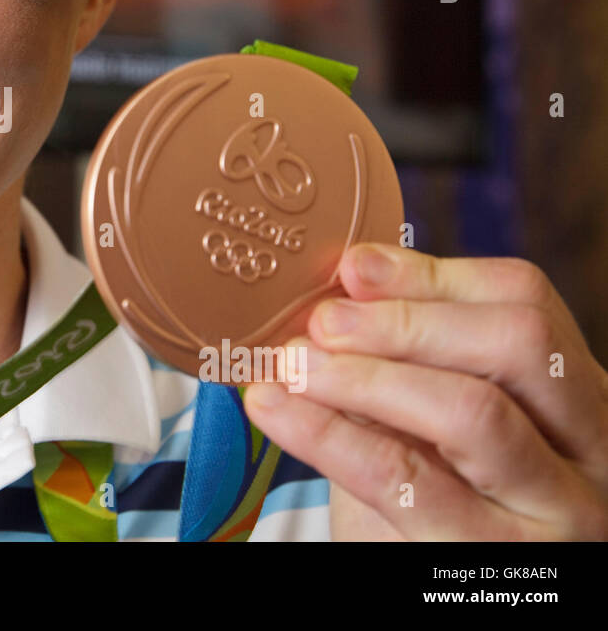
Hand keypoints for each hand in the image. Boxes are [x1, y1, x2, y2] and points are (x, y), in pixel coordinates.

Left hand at [242, 243, 607, 539]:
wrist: (433, 584)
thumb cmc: (434, 495)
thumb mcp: (431, 418)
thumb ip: (405, 352)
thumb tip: (349, 274)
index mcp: (576, 394)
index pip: (526, 301)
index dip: (432, 275)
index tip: (352, 268)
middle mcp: (591, 448)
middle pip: (516, 342)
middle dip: (405, 320)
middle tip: (322, 322)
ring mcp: (556, 509)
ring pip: (471, 410)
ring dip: (364, 376)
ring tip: (293, 364)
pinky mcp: (490, 556)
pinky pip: (403, 478)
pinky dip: (325, 434)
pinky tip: (275, 408)